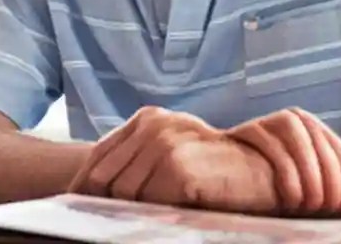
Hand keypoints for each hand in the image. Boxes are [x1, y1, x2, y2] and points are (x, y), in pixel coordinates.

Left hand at [69, 107, 278, 212]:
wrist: (258, 170)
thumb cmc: (211, 169)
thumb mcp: (169, 152)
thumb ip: (137, 160)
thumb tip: (91, 188)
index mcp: (147, 118)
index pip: (97, 158)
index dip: (84, 187)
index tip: (82, 206)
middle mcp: (153, 125)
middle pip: (102, 178)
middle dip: (100, 203)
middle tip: (103, 222)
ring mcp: (165, 145)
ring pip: (123, 193)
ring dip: (127, 212)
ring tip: (135, 221)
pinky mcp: (178, 169)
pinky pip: (148, 202)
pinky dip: (150, 214)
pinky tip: (159, 218)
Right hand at [227, 107, 340, 214]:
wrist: (224, 163)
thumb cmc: (273, 175)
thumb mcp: (310, 174)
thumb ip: (335, 176)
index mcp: (315, 126)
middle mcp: (296, 117)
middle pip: (323, 151)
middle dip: (331, 184)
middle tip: (329, 209)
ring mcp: (272, 120)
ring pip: (301, 147)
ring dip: (311, 180)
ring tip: (310, 205)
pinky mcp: (251, 129)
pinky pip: (274, 150)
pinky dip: (287, 176)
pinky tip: (291, 197)